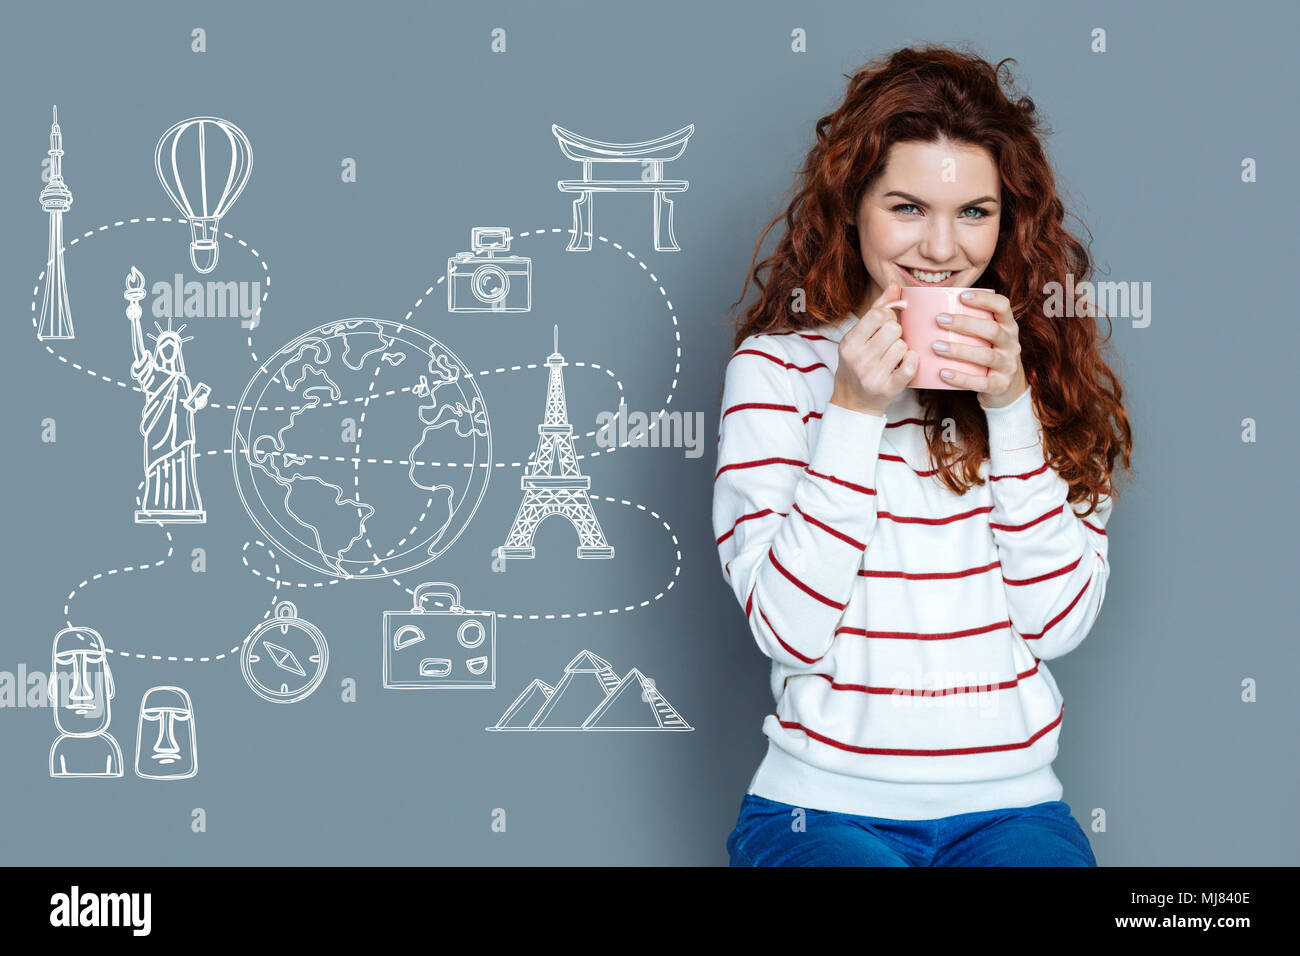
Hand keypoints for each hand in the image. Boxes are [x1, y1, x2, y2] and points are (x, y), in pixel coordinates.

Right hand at [829, 280, 917, 416]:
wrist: (853, 403)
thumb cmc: (858, 365)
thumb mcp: (858, 338)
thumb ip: (877, 310)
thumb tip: (894, 284)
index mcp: (849, 343)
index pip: (878, 315)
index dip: (889, 317)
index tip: (886, 326)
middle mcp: (858, 359)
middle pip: (894, 329)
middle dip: (896, 334)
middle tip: (890, 343)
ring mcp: (873, 375)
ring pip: (903, 346)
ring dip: (903, 349)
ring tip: (894, 357)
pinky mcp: (888, 388)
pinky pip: (910, 365)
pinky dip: (912, 362)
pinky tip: (904, 364)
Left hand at [932, 289, 1026, 408]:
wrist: (1005, 388)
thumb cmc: (985, 354)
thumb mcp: (985, 338)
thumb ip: (967, 324)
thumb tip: (926, 307)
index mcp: (1008, 327)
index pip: (1002, 306)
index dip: (984, 299)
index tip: (961, 296)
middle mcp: (1011, 344)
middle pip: (992, 330)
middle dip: (965, 323)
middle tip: (939, 320)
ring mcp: (1008, 366)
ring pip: (986, 356)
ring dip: (959, 350)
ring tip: (936, 346)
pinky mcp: (1000, 386)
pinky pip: (981, 382)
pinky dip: (961, 378)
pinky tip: (943, 373)